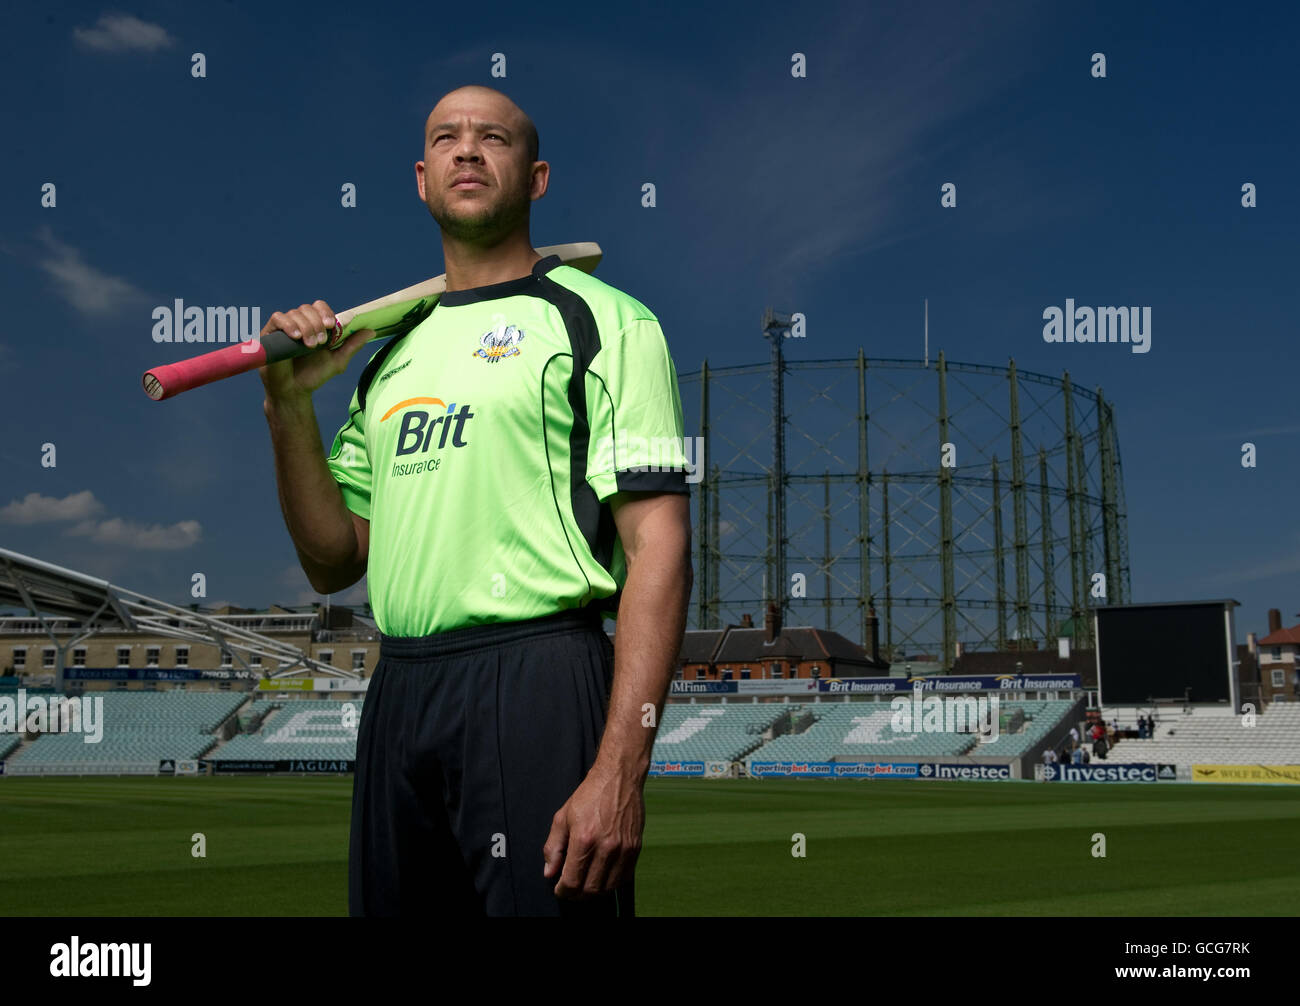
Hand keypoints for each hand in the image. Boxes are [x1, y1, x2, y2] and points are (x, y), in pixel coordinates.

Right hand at [259, 299, 372, 400]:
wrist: (294, 391)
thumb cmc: (314, 376)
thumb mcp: (337, 361)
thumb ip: (352, 345)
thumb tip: (371, 330)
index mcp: (314, 326)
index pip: (319, 307)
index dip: (325, 312)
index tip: (331, 325)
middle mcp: (299, 323)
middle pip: (307, 308)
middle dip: (316, 323)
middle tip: (321, 342)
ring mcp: (284, 327)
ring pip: (295, 313)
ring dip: (306, 327)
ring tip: (309, 346)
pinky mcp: (270, 333)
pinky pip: (278, 318)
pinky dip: (288, 324)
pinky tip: (296, 337)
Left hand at [543, 761, 643, 898]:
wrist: (619, 778)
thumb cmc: (590, 794)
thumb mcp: (562, 817)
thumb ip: (553, 847)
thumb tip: (549, 872)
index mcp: (584, 839)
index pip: (572, 881)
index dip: (563, 891)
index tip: (559, 888)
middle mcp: (606, 847)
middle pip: (590, 889)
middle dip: (577, 894)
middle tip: (571, 888)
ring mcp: (623, 849)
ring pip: (608, 887)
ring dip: (595, 891)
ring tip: (586, 884)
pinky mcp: (635, 848)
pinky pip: (624, 878)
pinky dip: (611, 883)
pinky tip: (602, 876)